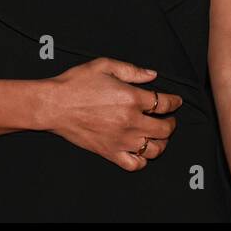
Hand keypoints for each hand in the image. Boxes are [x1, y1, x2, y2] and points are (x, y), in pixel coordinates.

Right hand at [42, 57, 181, 170]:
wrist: (54, 105)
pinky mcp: (110, 152)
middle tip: (168, 119)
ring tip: (158, 136)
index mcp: (132, 98)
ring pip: (155, 149)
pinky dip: (143, 159)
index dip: (174, 102)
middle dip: (171, 123)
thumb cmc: (76, 84)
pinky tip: (140, 150)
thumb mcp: (104, 66)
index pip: (164, 103)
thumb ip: (132, 70)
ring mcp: (121, 140)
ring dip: (161, 142)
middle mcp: (131, 121)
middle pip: (165, 129)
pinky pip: (135, 164)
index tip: (176, 101)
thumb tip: (152, 75)